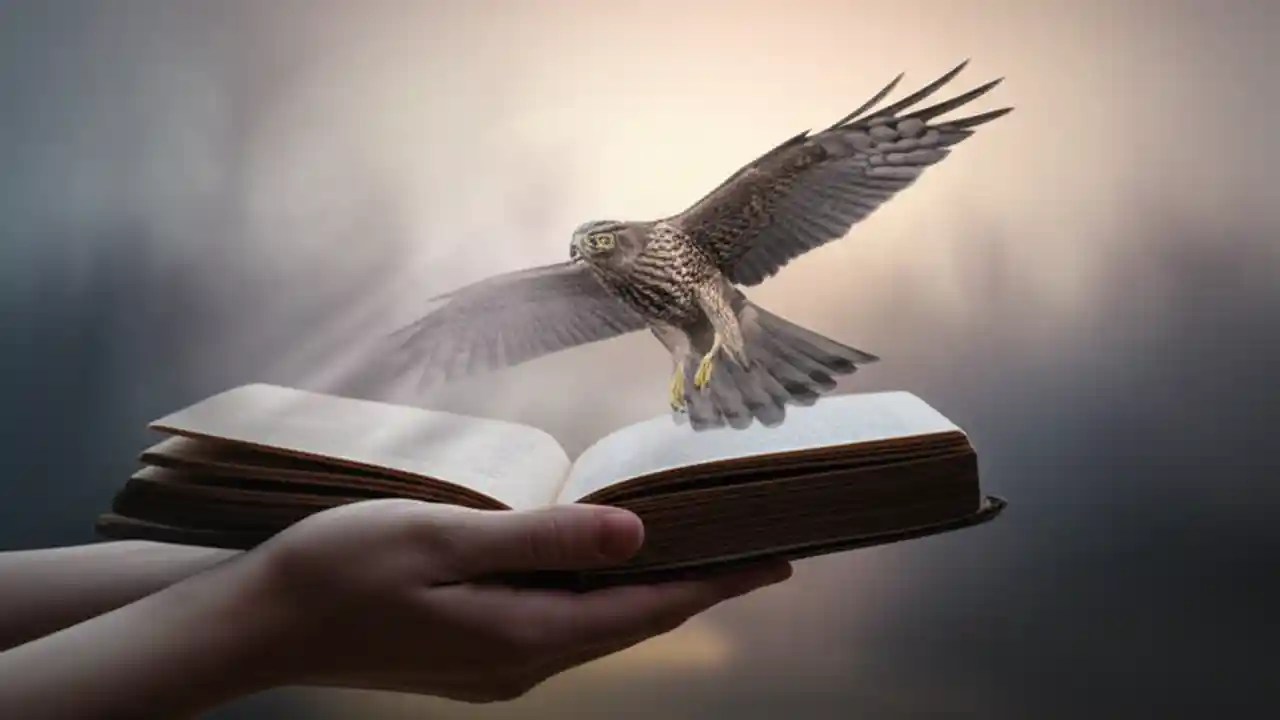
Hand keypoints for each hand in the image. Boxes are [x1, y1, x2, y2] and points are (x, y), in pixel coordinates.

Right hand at [244, 499, 791, 701]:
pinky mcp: (475, 658)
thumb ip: (543, 539)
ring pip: (599, 628)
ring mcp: (497, 669)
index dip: (716, 583)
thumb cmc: (342, 567)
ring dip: (650, 590)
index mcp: (524, 636)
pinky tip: (608, 568)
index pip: (648, 609)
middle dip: (698, 586)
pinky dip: (601, 596)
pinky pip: (562, 627)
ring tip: (697, 551)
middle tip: (754, 548)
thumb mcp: (444, 536)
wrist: (260, 623)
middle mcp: (522, 665)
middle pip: (632, 623)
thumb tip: (636, 534)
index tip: (776, 561)